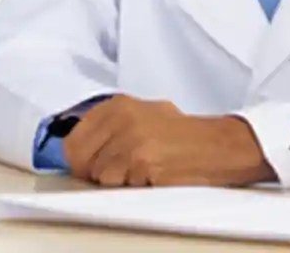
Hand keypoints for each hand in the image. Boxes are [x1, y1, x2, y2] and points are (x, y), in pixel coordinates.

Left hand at [62, 95, 270, 187]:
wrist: (216, 145)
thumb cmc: (184, 134)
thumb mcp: (143, 115)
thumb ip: (111, 126)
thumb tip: (77, 147)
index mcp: (119, 105)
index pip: (73, 138)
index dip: (78, 157)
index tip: (87, 163)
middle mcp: (121, 119)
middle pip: (81, 159)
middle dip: (95, 170)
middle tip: (119, 169)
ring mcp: (130, 140)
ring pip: (100, 175)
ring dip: (117, 179)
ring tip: (142, 168)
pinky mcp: (142, 162)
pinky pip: (119, 184)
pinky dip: (132, 185)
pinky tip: (151, 174)